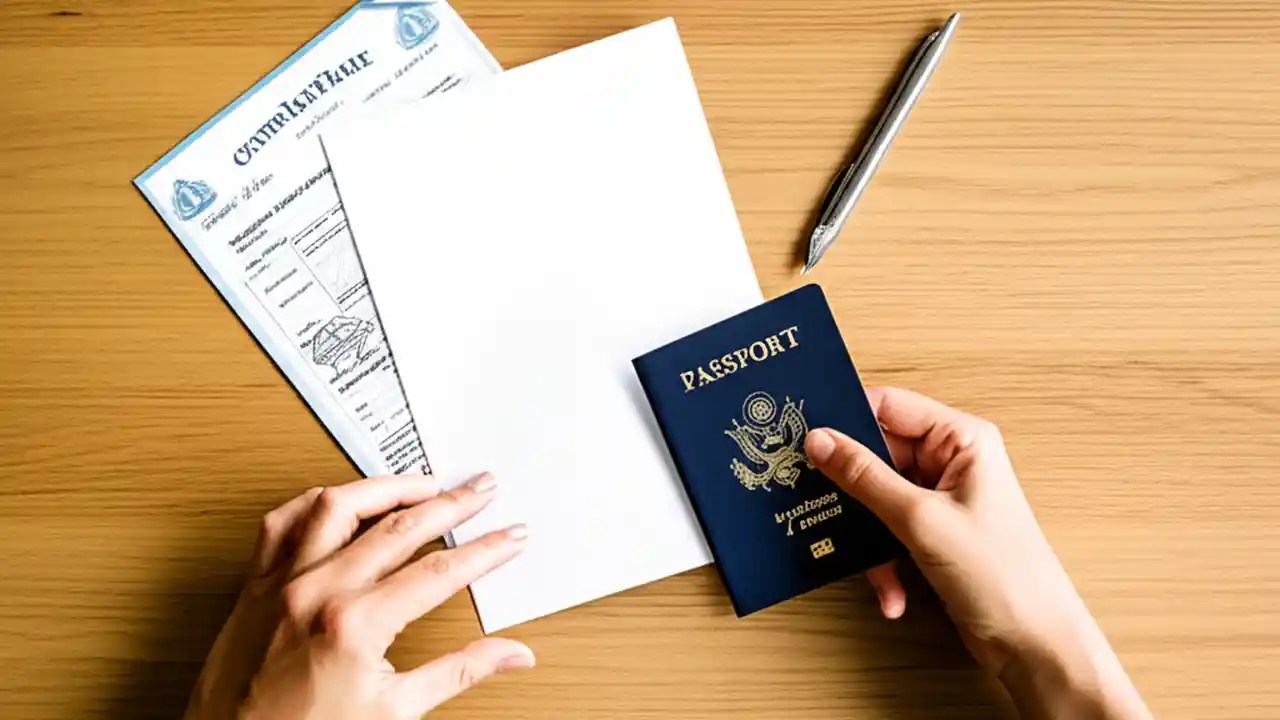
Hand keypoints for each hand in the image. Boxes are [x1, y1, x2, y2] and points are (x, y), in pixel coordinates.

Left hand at [185, 473, 533, 719]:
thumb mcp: (393, 713)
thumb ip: (458, 672)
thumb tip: (511, 654)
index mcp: (354, 625)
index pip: (439, 572)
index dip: (484, 551)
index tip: (510, 536)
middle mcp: (316, 592)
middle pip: (400, 526)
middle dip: (450, 504)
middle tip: (480, 490)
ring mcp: (281, 582)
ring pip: (339, 505)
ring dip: (387, 487)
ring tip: (421, 483)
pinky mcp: (253, 585)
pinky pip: (282, 522)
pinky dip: (315, 502)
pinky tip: (341, 498)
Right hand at [806, 387, 1149, 718]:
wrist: (1034, 644)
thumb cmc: (1003, 576)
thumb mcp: (920, 520)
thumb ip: (865, 477)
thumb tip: (821, 440)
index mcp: (961, 440)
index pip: (889, 406)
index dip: (846, 418)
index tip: (805, 436)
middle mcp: (951, 462)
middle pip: (876, 455)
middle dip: (851, 491)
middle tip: (817, 502)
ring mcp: (940, 500)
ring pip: (874, 500)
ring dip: (868, 538)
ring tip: (876, 570)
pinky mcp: (931, 534)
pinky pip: (886, 533)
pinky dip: (883, 564)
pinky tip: (893, 593)